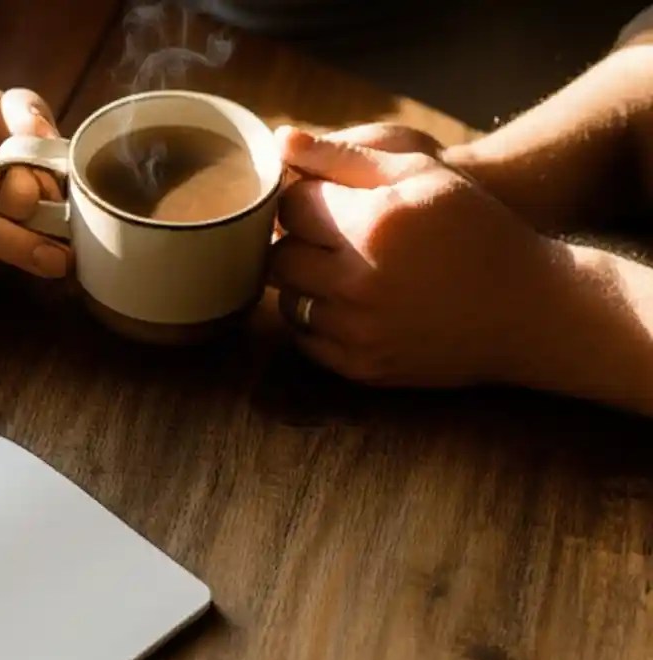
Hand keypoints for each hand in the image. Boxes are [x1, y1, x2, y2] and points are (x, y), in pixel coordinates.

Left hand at [269, 126, 568, 386]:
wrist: (529, 309)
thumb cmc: (476, 228)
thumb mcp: (422, 173)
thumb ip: (343, 156)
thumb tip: (281, 140)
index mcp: (370, 226)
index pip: (291, 206)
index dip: (306, 198)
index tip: (328, 201)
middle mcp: (357, 283)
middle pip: (281, 255)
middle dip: (300, 241)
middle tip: (331, 235)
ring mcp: (357, 330)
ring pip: (287, 299)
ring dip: (305, 281)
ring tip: (343, 268)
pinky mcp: (361, 366)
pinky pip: (307, 338)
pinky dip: (319, 319)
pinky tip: (352, 302)